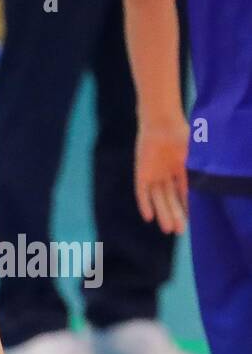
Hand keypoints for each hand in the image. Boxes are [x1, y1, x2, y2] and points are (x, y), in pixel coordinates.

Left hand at [135, 114, 189, 234]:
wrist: (161, 120)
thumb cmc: (182, 133)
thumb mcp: (195, 153)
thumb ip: (200, 169)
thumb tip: (211, 185)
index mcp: (181, 168)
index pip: (185, 192)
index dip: (188, 206)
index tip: (194, 221)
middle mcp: (167, 174)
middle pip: (170, 199)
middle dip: (176, 215)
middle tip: (180, 232)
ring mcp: (154, 174)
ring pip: (159, 199)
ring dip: (163, 213)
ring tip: (169, 229)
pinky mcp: (141, 173)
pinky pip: (142, 192)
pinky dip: (145, 204)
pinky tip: (149, 217)